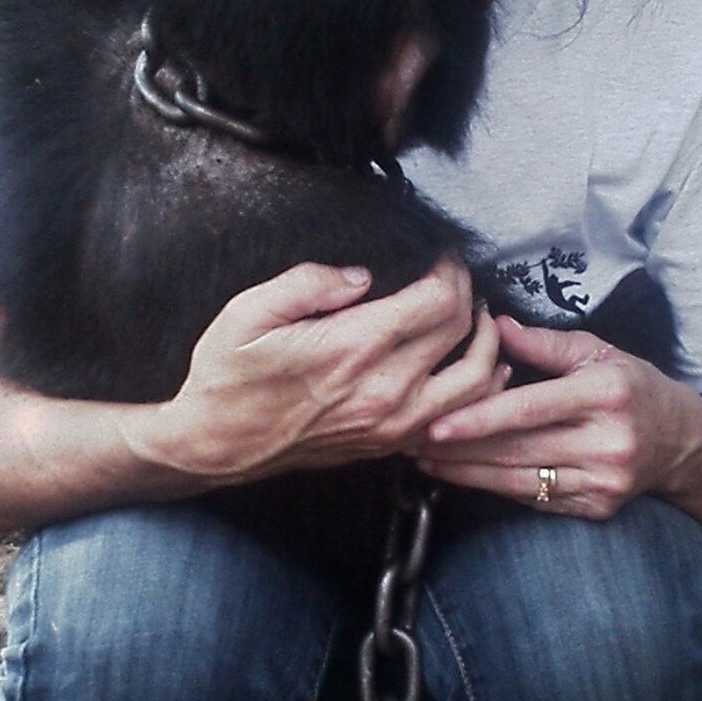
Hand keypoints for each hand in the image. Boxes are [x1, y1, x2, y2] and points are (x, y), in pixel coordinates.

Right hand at [131, 257, 505, 485]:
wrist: (214, 447)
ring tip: (474, 313)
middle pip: (461, 329)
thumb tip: (363, 273)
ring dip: (486, 340)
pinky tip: (475, 365)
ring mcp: (393, 422)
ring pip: (476, 378)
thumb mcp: (248, 313)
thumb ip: (308, 282)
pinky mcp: (391, 443)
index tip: (438, 253)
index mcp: (352, 348)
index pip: (436, 299)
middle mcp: (384, 389)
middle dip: (466, 291)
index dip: (448, 268)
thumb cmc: (226, 379)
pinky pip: (459, 416)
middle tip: (452, 274)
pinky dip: (478, 387)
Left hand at [418, 314, 701, 520]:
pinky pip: (533, 499)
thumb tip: (496, 326)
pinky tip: (464, 476)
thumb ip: (547, 345)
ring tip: (425, 460)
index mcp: (606, 394)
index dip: (479, 419)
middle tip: (411, 440)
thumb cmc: (636, 389)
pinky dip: (495, 487)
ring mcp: (603, 482)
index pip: (530, 410)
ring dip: (466, 474)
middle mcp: (607, 442)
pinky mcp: (596, 508)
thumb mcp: (601, 354)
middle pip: (517, 450)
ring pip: (519, 481)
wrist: (686, 444)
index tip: (436, 425)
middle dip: (458, 449)